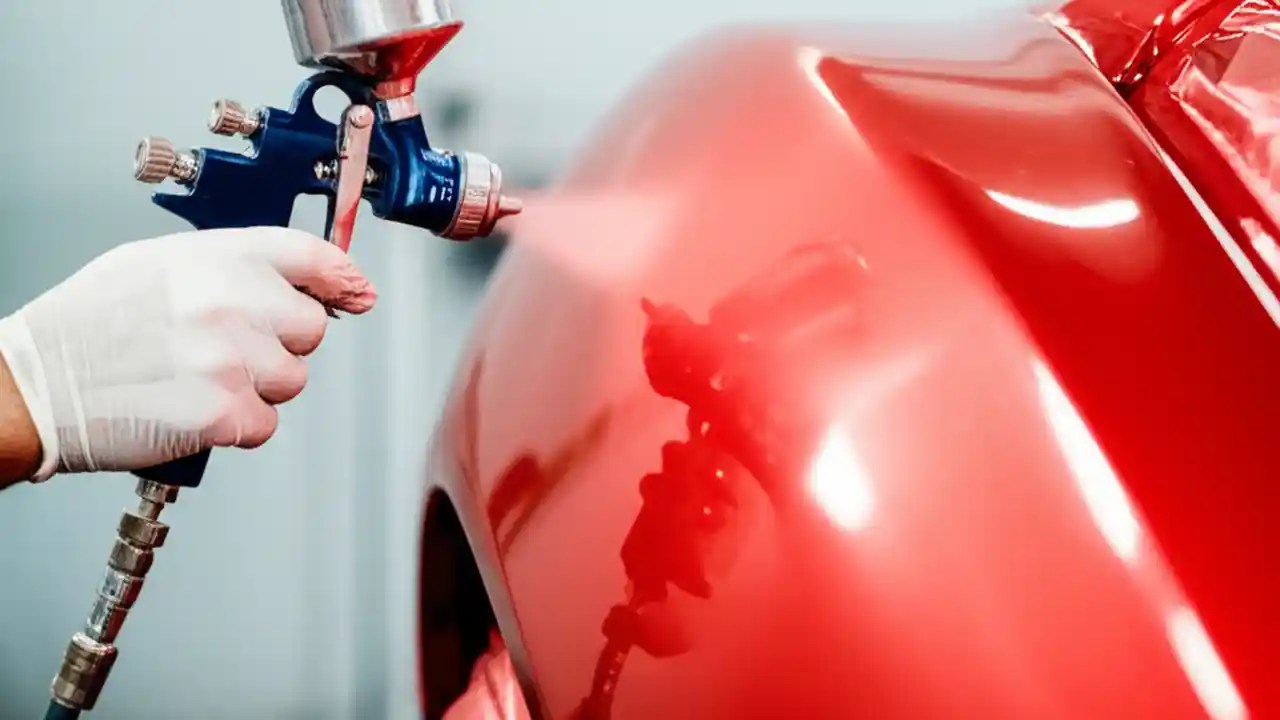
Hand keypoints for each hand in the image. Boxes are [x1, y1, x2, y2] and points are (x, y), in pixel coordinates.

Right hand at [0, 228, 375, 482]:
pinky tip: (196, 409)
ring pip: (291, 380)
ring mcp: (232, 359)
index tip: (357, 292)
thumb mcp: (157, 264)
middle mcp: (231, 302)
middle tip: (229, 349)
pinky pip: (265, 423)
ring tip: (201, 378)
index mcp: (217, 257)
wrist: (37, 385)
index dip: (342, 277)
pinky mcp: (225, 412)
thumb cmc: (91, 324)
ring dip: (259, 387)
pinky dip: (238, 426)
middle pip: (311, 329)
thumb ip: (230, 266)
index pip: (310, 256)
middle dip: (280, 344)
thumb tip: (291, 281)